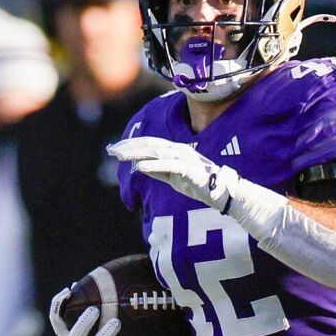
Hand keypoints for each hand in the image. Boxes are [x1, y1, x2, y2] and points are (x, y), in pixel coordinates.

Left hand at [107, 137, 238, 211]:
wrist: (223, 192)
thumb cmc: (200, 185)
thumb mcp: (174, 178)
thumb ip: (159, 171)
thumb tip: (140, 167)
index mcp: (175, 149)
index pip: (149, 143)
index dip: (132, 144)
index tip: (116, 149)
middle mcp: (179, 150)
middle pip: (149, 144)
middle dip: (129, 146)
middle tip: (113, 150)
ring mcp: (184, 158)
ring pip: (156, 152)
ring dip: (136, 153)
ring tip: (121, 156)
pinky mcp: (189, 169)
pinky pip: (168, 165)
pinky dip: (153, 166)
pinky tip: (139, 167)